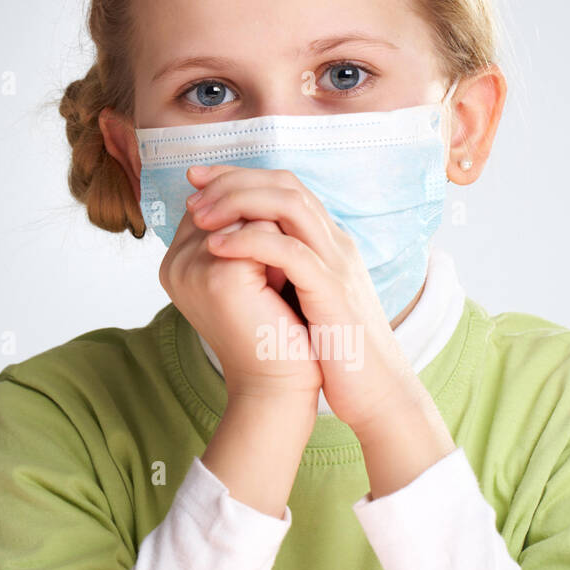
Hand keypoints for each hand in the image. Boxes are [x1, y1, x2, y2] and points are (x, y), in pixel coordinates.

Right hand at [158, 185, 322, 408]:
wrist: (280, 385)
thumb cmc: (273, 332)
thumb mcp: (251, 274)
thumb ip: (241, 232)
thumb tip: (256, 183)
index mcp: (177, 262)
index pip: (218, 203)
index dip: (256, 220)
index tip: (269, 268)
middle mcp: (175, 263)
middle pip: (230, 201)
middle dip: (266, 225)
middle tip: (279, 278)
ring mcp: (192, 266)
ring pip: (249, 211)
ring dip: (277, 238)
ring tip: (280, 286)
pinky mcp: (218, 274)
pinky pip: (261, 229)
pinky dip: (285, 251)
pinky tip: (285, 288)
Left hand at [185, 163, 425, 434]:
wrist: (376, 393)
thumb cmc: (334, 353)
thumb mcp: (304, 301)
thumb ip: (280, 273)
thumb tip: (234, 257)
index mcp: (328, 245)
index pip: (284, 187)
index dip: (240, 176)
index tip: (198, 181)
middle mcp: (335, 244)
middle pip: (286, 184)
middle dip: (234, 179)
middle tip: (192, 187)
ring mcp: (337, 264)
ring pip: (290, 203)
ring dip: (238, 201)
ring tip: (200, 213)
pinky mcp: (333, 292)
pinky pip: (289, 251)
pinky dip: (249, 242)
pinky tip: (215, 248)